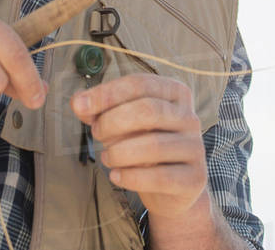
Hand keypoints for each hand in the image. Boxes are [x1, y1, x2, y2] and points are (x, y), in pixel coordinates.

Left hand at [71, 73, 206, 217]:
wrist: (173, 189)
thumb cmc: (144, 146)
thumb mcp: (123, 123)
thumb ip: (101, 111)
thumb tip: (79, 103)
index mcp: (174, 93)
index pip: (139, 84)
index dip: (107, 93)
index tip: (79, 105)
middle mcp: (189, 116)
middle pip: (148, 110)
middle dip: (113, 122)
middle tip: (96, 133)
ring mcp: (195, 147)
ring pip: (153, 145)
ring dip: (120, 152)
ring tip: (107, 157)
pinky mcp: (195, 178)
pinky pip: (160, 177)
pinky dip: (131, 177)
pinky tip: (116, 176)